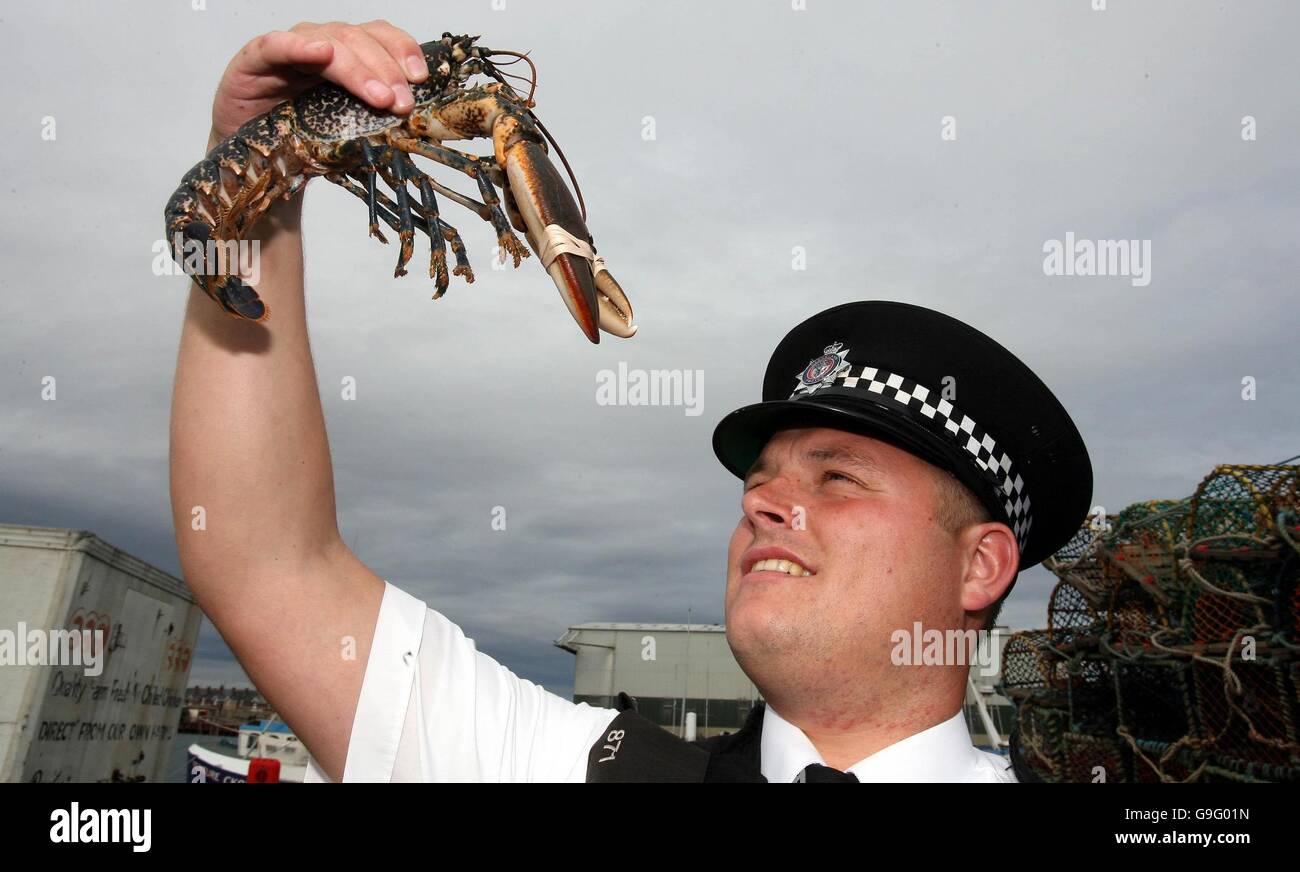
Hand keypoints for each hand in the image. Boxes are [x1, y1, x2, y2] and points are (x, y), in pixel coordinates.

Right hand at [209, 20, 428, 143]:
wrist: (255, 156)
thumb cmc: (302, 138)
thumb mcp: (349, 131)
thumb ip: (376, 121)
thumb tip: (416, 129)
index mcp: (349, 58)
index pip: (382, 39)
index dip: (404, 52)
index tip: (421, 79)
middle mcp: (321, 45)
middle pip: (360, 41)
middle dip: (386, 71)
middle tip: (402, 102)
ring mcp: (290, 49)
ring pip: (329, 42)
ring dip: (357, 69)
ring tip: (377, 95)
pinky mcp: (256, 59)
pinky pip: (278, 46)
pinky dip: (299, 47)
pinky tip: (320, 53)